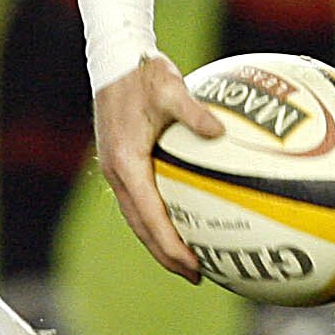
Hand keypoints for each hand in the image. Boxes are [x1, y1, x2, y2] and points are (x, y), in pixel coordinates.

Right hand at [93, 54, 224, 281]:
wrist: (115, 58)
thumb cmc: (143, 71)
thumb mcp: (171, 87)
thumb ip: (194, 112)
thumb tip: (220, 131)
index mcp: (127, 162)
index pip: (149, 216)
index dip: (170, 245)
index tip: (193, 265)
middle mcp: (118, 172)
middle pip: (142, 226)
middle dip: (167, 254)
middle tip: (197, 275)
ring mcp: (118, 168)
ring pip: (138, 217)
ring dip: (161, 241)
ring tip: (189, 259)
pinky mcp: (123, 161)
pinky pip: (141, 200)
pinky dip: (158, 218)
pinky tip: (184, 220)